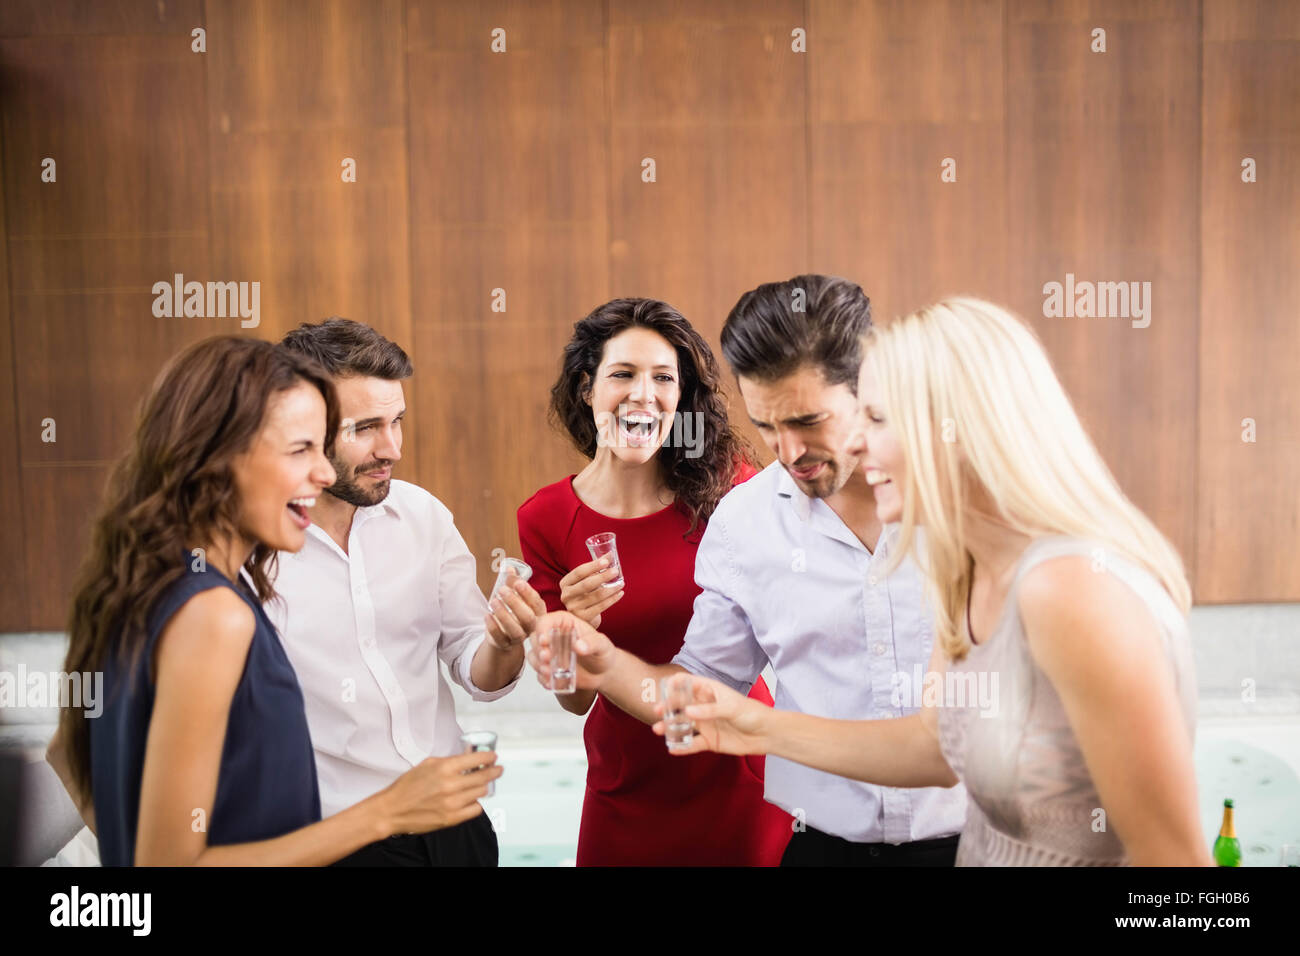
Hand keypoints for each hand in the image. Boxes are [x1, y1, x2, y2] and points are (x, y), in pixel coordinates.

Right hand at [379, 751, 501, 836]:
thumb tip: (468, 759)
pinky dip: (476, 803)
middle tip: (497, 769)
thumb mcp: (427, 764)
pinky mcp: (451, 818)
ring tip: (482, 784)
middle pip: (484, 777)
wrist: (393, 809)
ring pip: (482, 792)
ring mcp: (452, 803)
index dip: (489, 757)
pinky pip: (475, 809)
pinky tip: (471, 799)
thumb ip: (449, 761)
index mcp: (444, 768)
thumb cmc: (407, 786)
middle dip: (494, 771)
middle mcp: (451, 785)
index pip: (477, 759)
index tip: (494, 757)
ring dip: (484, 787)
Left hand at [484, 573, 546, 650]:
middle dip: (515, 603)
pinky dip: (493, 627)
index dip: (528, 593)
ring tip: (494, 601)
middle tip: (502, 590)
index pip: (537, 603)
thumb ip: (513, 583)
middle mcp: (531, 626)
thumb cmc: (514, 613)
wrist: (505, 635)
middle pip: (527, 617)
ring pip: (515, 630)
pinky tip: (487, 615)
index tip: (517, 583)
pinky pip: (500, 638)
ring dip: (504, 615)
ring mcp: (519, 637)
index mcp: (538, 613)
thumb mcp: (515, 597)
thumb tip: (510, 568)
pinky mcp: (506, 644)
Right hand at [525, 610, 614, 691]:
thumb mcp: (602, 645)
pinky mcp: (549, 668)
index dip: (542, 630)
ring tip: (548, 672)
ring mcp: (550, 653)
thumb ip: (592, 643)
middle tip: (547, 658)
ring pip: (533, 655)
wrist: (604, 672)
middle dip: (538, 649)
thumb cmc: (603, 652)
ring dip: (537, 664)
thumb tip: (578, 646)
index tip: (545, 641)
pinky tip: (550, 683)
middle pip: (535, 638)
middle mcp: (553, 636)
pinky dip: (542, 678)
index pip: (546, 621)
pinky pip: (538, 673)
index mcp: (564, 623)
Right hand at [558, 557, 623, 628]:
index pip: (579, 572)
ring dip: (611, 588)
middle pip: (587, 584)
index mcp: (565, 583)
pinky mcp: (583, 617)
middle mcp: (566, 595)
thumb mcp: (585, 581)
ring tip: (621, 583)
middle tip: (615, 571)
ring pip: (596, 596)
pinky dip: (612, 599)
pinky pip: (601, 606)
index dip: (593, 566)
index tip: (606, 561)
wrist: (582, 616)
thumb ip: (595, 569)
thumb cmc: (585, 594)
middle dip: (603, 576)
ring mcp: (573, 608)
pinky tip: (620, 593)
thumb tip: (610, 555)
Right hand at [651, 674, 770, 756]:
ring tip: (658, 730)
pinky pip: (692, 744)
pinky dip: (682, 747)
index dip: (677, 683)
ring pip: (683, 724)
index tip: (666, 686)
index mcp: (710, 691)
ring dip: (670, 727)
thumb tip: (688, 712)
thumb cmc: (752, 713)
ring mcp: (705, 724)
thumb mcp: (731, 708)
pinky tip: (672, 749)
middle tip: (656, 711)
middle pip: (682, 705)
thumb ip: (710, 710)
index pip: (689, 683)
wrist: (766, 734)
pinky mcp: (709, 741)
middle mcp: (704, 707)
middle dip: (668, 707)